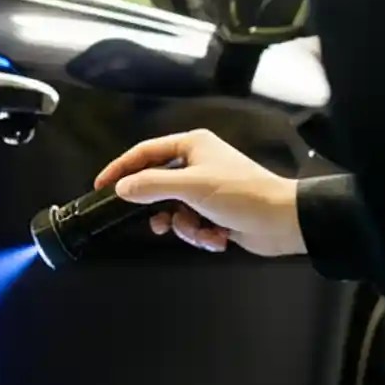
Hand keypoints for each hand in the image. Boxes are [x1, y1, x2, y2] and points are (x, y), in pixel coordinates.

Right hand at [94, 129, 304, 256]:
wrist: (283, 221)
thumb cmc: (240, 194)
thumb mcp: (191, 187)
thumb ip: (151, 186)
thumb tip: (120, 189)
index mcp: (192, 146)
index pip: (145, 152)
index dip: (121, 168)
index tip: (101, 187)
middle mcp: (197, 163)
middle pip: (157, 186)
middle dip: (161, 210)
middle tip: (155, 224)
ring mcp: (205, 188)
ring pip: (173, 210)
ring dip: (184, 227)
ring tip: (201, 231)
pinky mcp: (214, 211)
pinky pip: (190, 223)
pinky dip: (200, 234)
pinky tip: (218, 238)